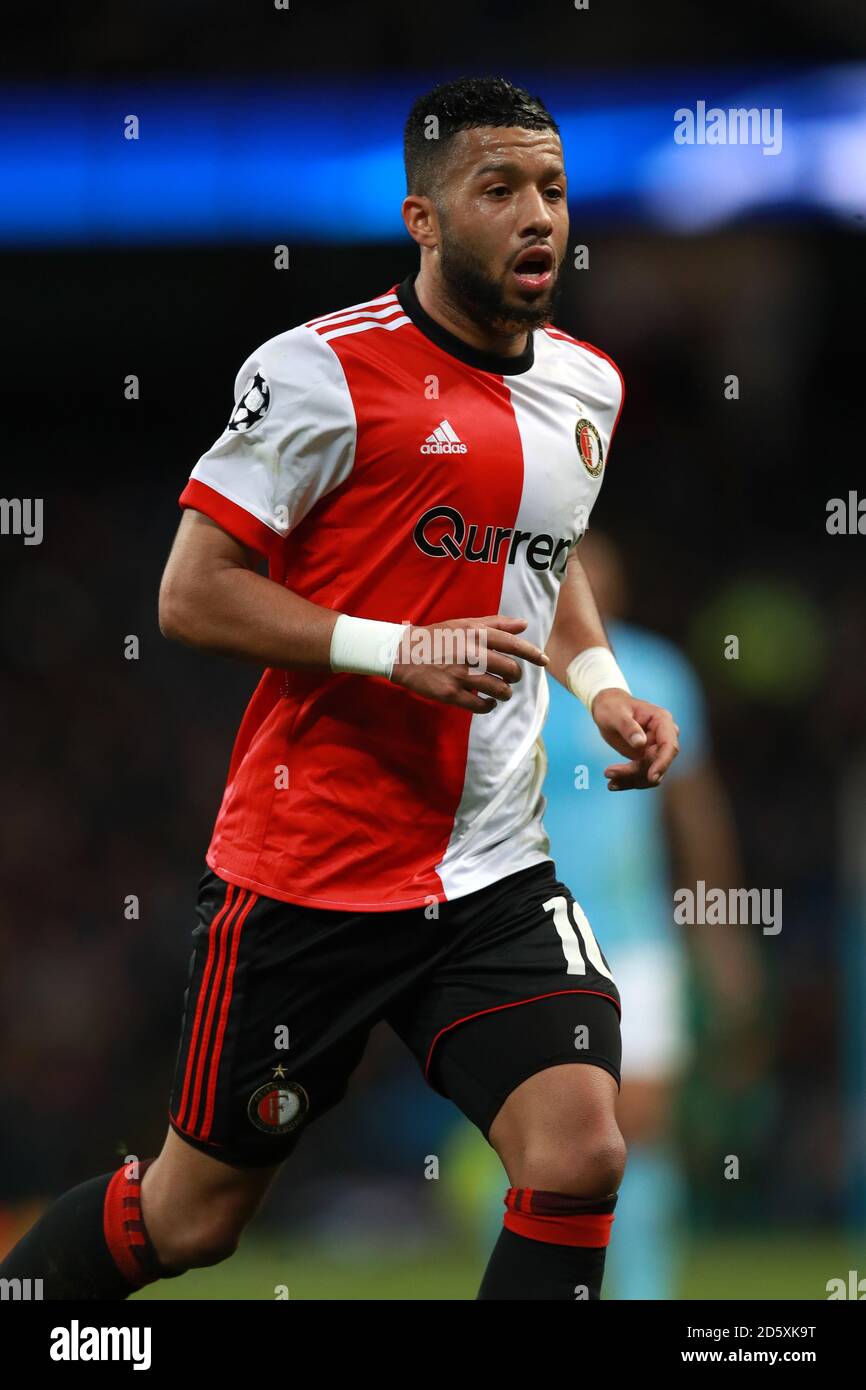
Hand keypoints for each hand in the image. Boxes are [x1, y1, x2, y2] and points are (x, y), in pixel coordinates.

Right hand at [389, 615, 547, 712]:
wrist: (404, 653)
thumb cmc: (438, 637)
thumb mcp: (465, 624)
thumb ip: (495, 624)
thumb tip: (524, 624)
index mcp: (475, 635)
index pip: (512, 644)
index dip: (532, 654)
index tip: (544, 661)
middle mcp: (470, 653)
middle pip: (510, 669)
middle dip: (515, 676)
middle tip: (510, 677)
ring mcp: (461, 674)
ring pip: (499, 689)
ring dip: (504, 693)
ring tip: (500, 691)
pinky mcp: (451, 693)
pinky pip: (481, 705)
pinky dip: (489, 705)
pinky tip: (487, 701)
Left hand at [592, 690, 679, 789]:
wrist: (607, 709)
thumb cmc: (612, 707)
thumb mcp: (616, 714)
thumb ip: (628, 727)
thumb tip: (641, 743)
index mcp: (662, 720)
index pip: (669, 745)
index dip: (663, 763)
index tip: (652, 778)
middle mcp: (664, 736)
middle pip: (658, 763)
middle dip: (637, 773)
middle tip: (608, 773)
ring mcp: (657, 748)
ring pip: (651, 773)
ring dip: (630, 779)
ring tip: (608, 777)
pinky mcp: (647, 758)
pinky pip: (642, 775)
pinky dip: (628, 781)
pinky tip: (612, 784)